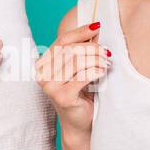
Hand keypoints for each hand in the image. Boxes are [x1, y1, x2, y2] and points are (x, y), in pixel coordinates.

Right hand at [34, 21, 110, 140]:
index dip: (80, 32)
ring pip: (77, 61)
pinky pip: (82, 77)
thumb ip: (81, 50)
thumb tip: (95, 28)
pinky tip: (103, 72)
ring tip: (107, 63)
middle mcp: (42, 74)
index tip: (97, 26)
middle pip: (70, 50)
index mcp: (44, 64)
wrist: (79, 123)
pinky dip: (96, 72)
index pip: (62, 41)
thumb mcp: (78, 69)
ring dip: (96, 59)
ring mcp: (50, 86)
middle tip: (107, 53)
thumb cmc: (80, 94)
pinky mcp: (62, 97)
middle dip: (93, 48)